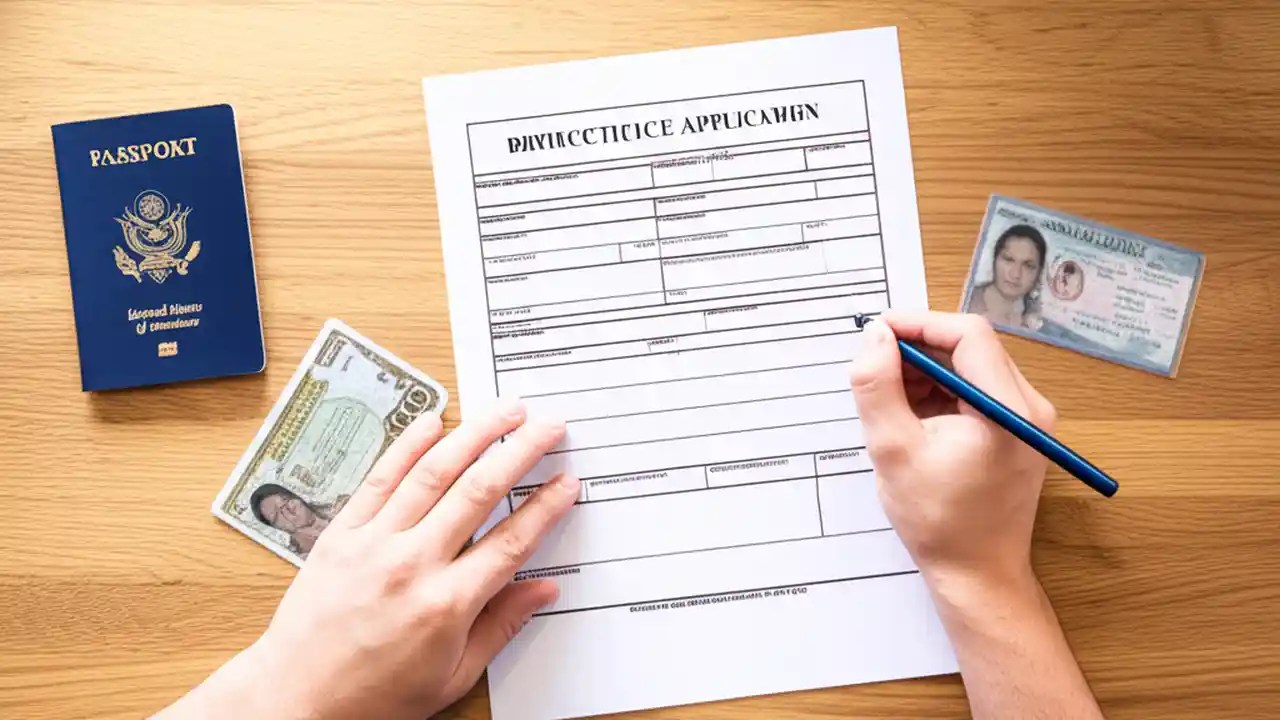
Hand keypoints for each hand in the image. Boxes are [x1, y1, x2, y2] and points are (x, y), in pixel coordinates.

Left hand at [158, 401, 578, 719]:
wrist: (296, 700)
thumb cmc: (373, 699)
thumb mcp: (452, 677)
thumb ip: (501, 625)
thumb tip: (544, 590)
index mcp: (446, 605)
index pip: (511, 542)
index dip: (545, 507)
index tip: (567, 482)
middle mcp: (412, 565)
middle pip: (479, 492)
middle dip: (521, 452)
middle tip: (549, 427)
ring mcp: (374, 543)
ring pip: (433, 473)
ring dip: (475, 435)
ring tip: (504, 410)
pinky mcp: (342, 534)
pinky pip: (379, 479)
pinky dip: (407, 446)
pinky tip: (433, 420)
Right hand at [849, 311, 1055, 592]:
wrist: (977, 574)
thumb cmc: (940, 523)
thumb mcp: (893, 450)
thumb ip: (878, 386)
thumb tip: (874, 337)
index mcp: (1009, 410)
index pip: (968, 334)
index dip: (919, 324)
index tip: (878, 332)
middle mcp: (1029, 408)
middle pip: (970, 347)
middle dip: (918, 350)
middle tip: (875, 368)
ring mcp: (1026, 420)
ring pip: (970, 367)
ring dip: (925, 373)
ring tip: (889, 402)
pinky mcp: (1015, 431)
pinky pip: (974, 391)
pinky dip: (939, 393)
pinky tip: (911, 418)